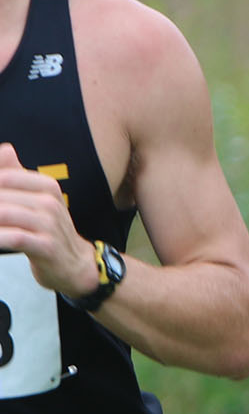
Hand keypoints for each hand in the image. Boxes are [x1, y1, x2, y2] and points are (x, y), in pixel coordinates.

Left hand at [0, 143, 96, 295]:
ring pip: (4, 214)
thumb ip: (16, 174)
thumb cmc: (49, 231)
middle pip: (1, 194)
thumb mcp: (37, 199)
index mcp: (46, 186)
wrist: (76, 264)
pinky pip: (13, 238)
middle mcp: (49, 202)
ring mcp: (49, 224)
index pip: (6, 175)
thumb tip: (4, 149)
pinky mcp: (46, 246)